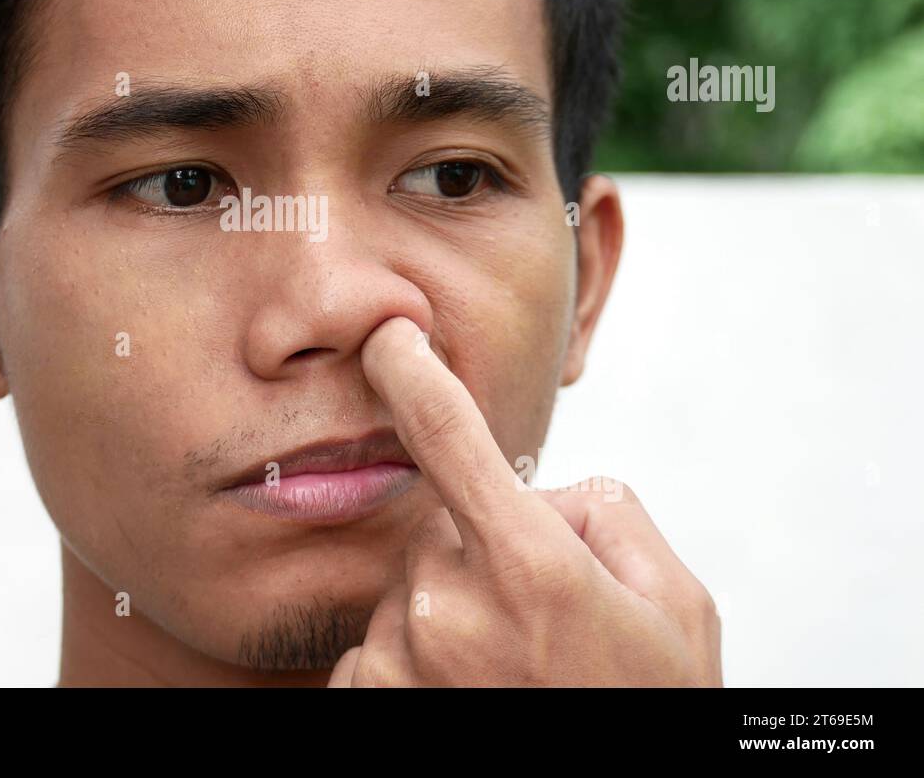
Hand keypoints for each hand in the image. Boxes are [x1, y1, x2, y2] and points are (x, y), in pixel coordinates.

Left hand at [328, 317, 722, 686]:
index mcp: (530, 566)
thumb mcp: (671, 599)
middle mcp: (452, 609)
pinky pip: (379, 643)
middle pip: (438, 527)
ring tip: (510, 670)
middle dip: (480, 548)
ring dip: (449, 608)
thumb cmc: (649, 704)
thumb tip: (540, 493)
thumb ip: (604, 513)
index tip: (388, 337)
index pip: (450, 438)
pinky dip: (414, 655)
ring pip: (411, 588)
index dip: (413, 375)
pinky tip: (468, 691)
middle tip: (539, 615)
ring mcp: (404, 661)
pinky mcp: (370, 698)